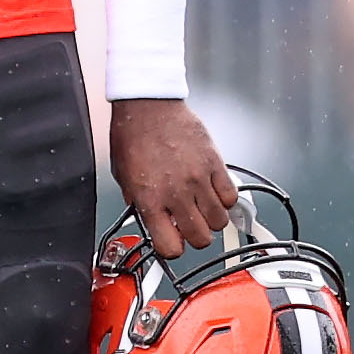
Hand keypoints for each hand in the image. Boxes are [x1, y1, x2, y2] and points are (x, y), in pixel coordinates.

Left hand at [108, 98, 237, 256]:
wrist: (148, 105)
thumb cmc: (132, 135)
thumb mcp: (123, 176)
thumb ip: (138, 202)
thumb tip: (149, 220)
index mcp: (149, 199)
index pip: (170, 247)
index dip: (171, 249)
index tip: (171, 241)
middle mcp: (176, 192)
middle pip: (201, 238)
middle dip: (194, 237)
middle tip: (188, 225)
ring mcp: (198, 178)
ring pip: (219, 221)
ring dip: (210, 219)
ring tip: (200, 207)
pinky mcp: (214, 163)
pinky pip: (230, 196)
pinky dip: (224, 199)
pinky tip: (212, 191)